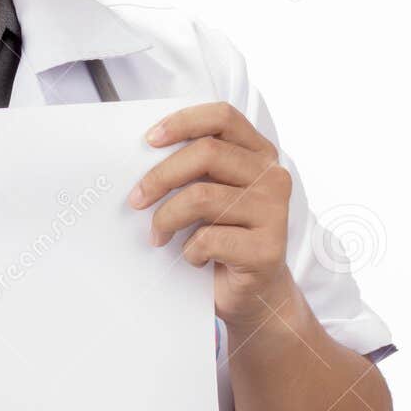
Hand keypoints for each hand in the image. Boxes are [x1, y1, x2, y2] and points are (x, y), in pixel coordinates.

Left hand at [127, 101, 294, 331]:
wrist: (252, 293)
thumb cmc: (222, 236)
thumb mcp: (208, 193)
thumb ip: (192, 170)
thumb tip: (142, 155)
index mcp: (258, 153)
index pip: (223, 117)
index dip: (183, 122)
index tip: (149, 140)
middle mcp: (272, 176)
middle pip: (207, 153)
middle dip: (160, 176)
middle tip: (136, 199)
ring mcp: (274, 211)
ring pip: (202, 196)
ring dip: (167, 219)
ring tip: (158, 236)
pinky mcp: (268, 248)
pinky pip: (209, 239)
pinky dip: (189, 251)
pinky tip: (193, 258)